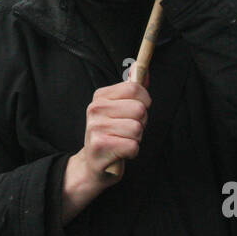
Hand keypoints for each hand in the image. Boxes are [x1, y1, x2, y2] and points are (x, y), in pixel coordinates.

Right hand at [61, 81, 150, 224]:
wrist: (92, 166)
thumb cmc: (110, 136)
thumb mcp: (119, 110)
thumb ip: (131, 90)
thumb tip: (140, 69)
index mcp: (100, 97)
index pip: (134, 88)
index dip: (144, 101)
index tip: (136, 112)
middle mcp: (95, 109)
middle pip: (139, 109)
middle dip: (141, 123)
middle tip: (127, 131)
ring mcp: (96, 127)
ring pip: (137, 128)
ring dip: (136, 139)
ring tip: (122, 141)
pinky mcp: (100, 146)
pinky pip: (132, 146)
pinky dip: (132, 152)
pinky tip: (120, 153)